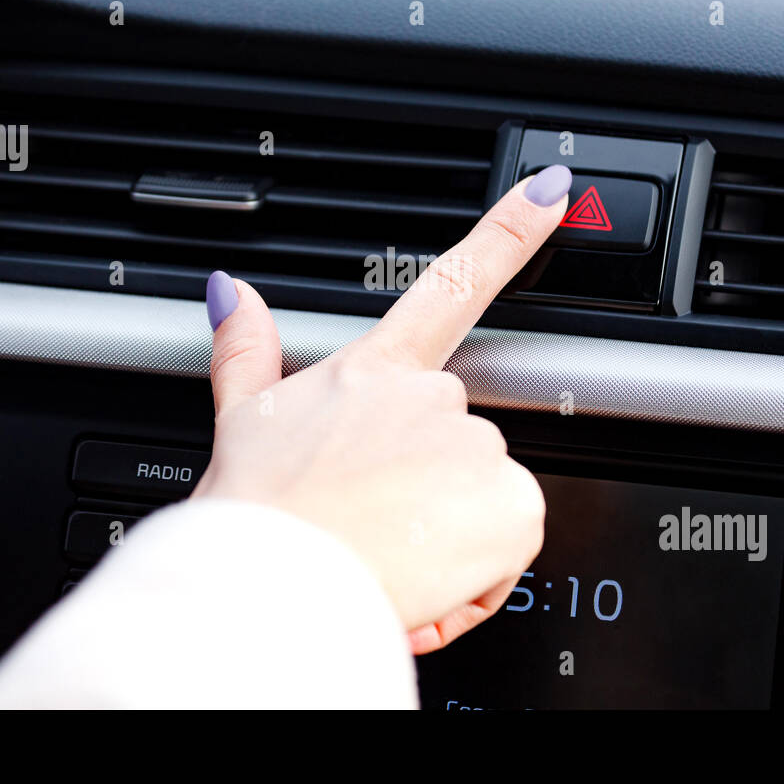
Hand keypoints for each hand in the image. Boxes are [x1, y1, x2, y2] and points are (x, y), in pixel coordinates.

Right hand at [192, 164, 571, 652]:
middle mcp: (434, 397)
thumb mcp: (239, 424)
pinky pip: (508, 544)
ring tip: (384, 555)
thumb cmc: (254, 520)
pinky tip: (421, 578)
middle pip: (459, 437)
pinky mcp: (512, 506)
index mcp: (374, 371)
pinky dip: (475, 573)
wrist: (268, 594)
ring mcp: (477, 447)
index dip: (509, 231)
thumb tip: (230, 291)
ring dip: (447, 533)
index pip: (452, 284)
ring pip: (483, 497)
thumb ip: (246, 350)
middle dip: (426, 486)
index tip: (554, 189)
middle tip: (369, 522)